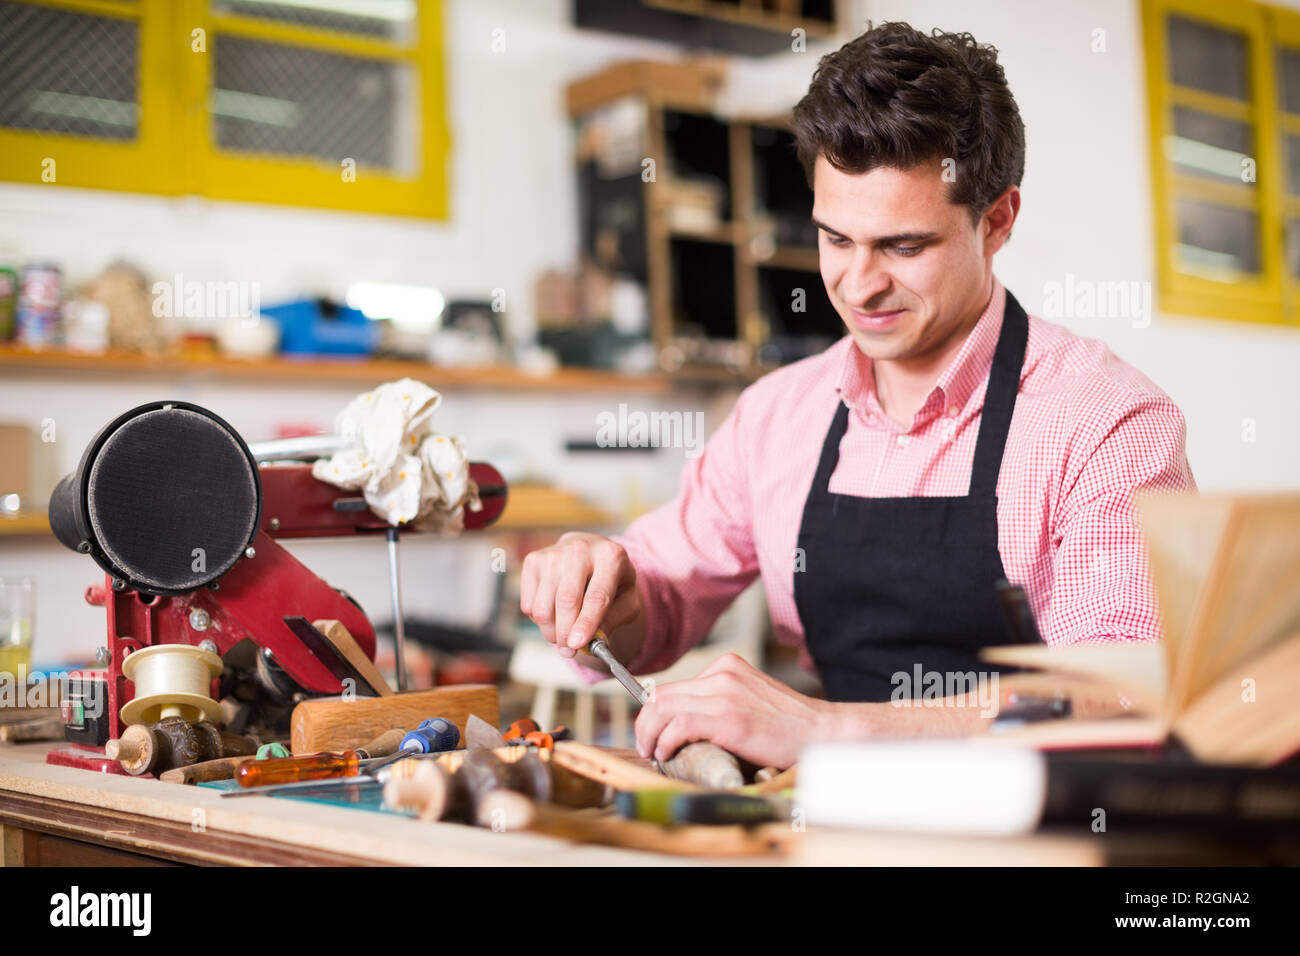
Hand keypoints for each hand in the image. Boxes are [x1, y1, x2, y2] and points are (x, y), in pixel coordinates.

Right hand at [519, 532, 641, 659]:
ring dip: (551, 631)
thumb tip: (592, 642)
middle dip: (566, 633)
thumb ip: (614, 621)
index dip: (586, 623)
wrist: (590, 552)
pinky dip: (539, 621)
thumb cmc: (612, 579)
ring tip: (563, 633)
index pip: (596, 596)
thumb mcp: (627, 599)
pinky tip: (554, 614)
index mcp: (611, 556)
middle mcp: (580, 549)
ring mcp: (553, 553)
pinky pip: (529, 605)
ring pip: (544, 607)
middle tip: (570, 649)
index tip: (578, 644)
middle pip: (566, 602)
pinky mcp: (533, 561)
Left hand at [634, 653, 832, 769]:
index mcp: (727, 666)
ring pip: (663, 708)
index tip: (652, 734)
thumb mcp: (751, 700)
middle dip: (645, 724)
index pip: (673, 687)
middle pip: (662, 695)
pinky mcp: (729, 719)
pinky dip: (666, 742)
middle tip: (647, 747)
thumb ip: (720, 703)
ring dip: (650, 735)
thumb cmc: (790, 726)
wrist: (825, 732)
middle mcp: (722, 674)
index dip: (653, 712)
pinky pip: (679, 725)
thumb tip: (682, 725)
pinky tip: (668, 754)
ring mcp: (725, 694)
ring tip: (655, 754)